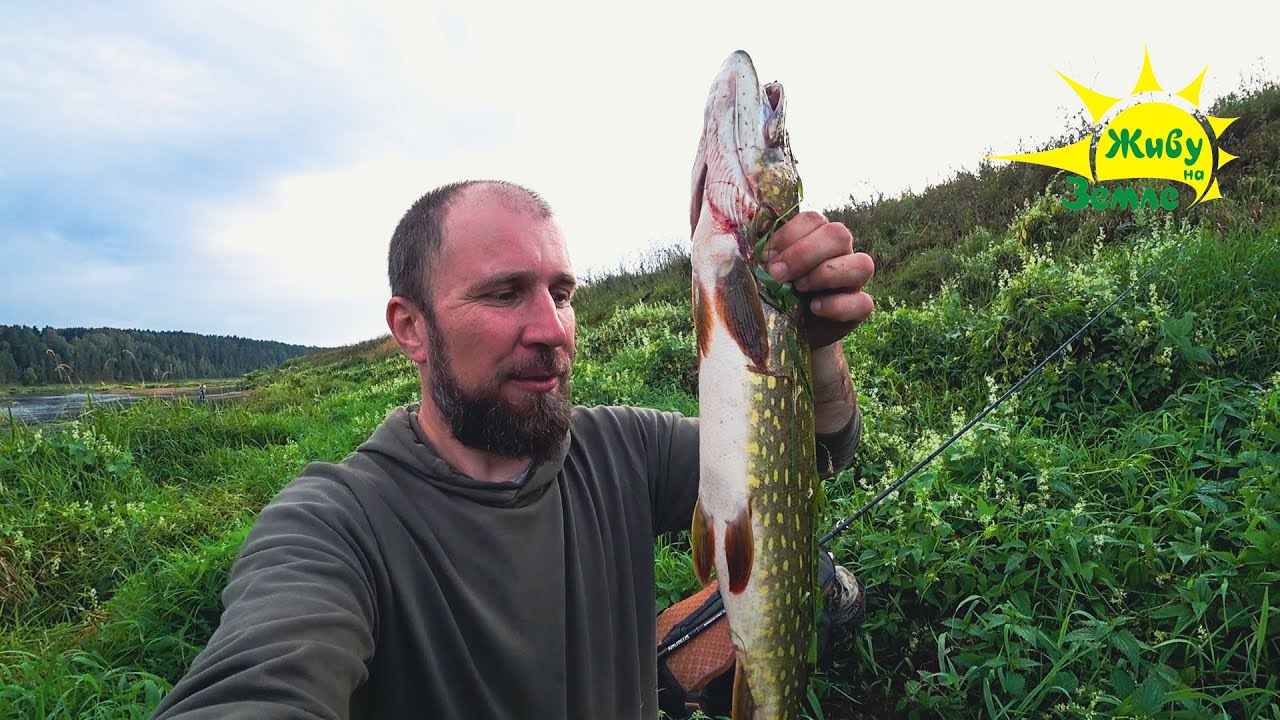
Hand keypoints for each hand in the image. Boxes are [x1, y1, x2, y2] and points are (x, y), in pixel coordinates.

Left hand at [764, 211, 874, 348]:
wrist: (783, 332)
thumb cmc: (772, 294)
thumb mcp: (762, 274)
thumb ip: (760, 259)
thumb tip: (748, 252)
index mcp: (815, 236)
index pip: (814, 219)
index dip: (789, 235)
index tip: (766, 257)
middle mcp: (840, 252)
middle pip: (839, 234)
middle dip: (804, 253)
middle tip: (777, 274)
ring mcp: (853, 280)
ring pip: (862, 264)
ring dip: (826, 274)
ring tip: (799, 289)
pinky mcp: (858, 308)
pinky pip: (863, 303)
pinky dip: (837, 305)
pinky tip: (815, 308)